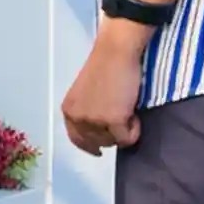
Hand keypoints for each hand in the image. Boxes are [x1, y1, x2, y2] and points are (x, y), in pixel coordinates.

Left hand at [61, 19, 149, 155]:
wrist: (116, 53)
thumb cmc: (106, 68)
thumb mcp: (87, 94)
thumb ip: (88, 112)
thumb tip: (101, 133)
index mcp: (69, 110)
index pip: (76, 139)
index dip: (89, 146)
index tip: (99, 151)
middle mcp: (77, 118)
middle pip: (98, 143)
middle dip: (112, 135)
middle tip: (123, 117)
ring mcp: (94, 120)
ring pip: (113, 142)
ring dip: (124, 132)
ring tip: (127, 110)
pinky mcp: (113, 119)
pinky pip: (127, 139)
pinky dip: (134, 131)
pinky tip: (134, 115)